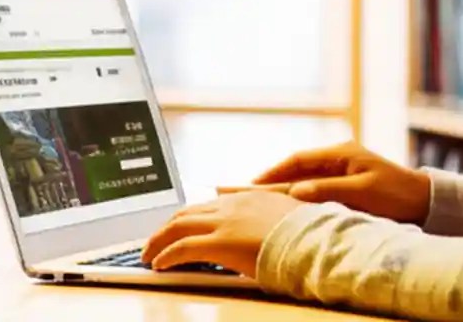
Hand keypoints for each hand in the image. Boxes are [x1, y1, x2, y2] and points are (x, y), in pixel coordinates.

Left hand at [140, 190, 304, 276]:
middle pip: (188, 212)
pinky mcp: (219, 243)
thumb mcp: (292, 215)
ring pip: (178, 226)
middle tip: (155, 239)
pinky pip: (183, 248)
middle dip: (167, 226)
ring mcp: (224, 223)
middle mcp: (232, 205)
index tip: (180, 224)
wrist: (314, 240)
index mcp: (250, 197)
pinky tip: (158, 264)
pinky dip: (166, 255)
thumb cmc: (310, 233)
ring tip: (149, 253)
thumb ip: (275, 215)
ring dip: (159, 240)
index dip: (190, 215)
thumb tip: (270, 223)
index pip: (209, 204)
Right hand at [254, 141, 431, 223]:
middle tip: (245, 195)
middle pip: (298, 169)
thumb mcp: (361, 192)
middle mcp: (339, 157)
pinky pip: (316, 189)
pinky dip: (300, 198)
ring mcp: (343, 170)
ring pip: (305, 180)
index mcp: (341, 152)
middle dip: (272, 181)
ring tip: (258, 204)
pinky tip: (287, 210)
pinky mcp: (347, 184)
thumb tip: (293, 192)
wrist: (425, 201)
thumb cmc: (396, 194)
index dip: (273, 172)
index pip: (298, 160)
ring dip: (284, 191)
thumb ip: (327, 190)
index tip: (251, 184)